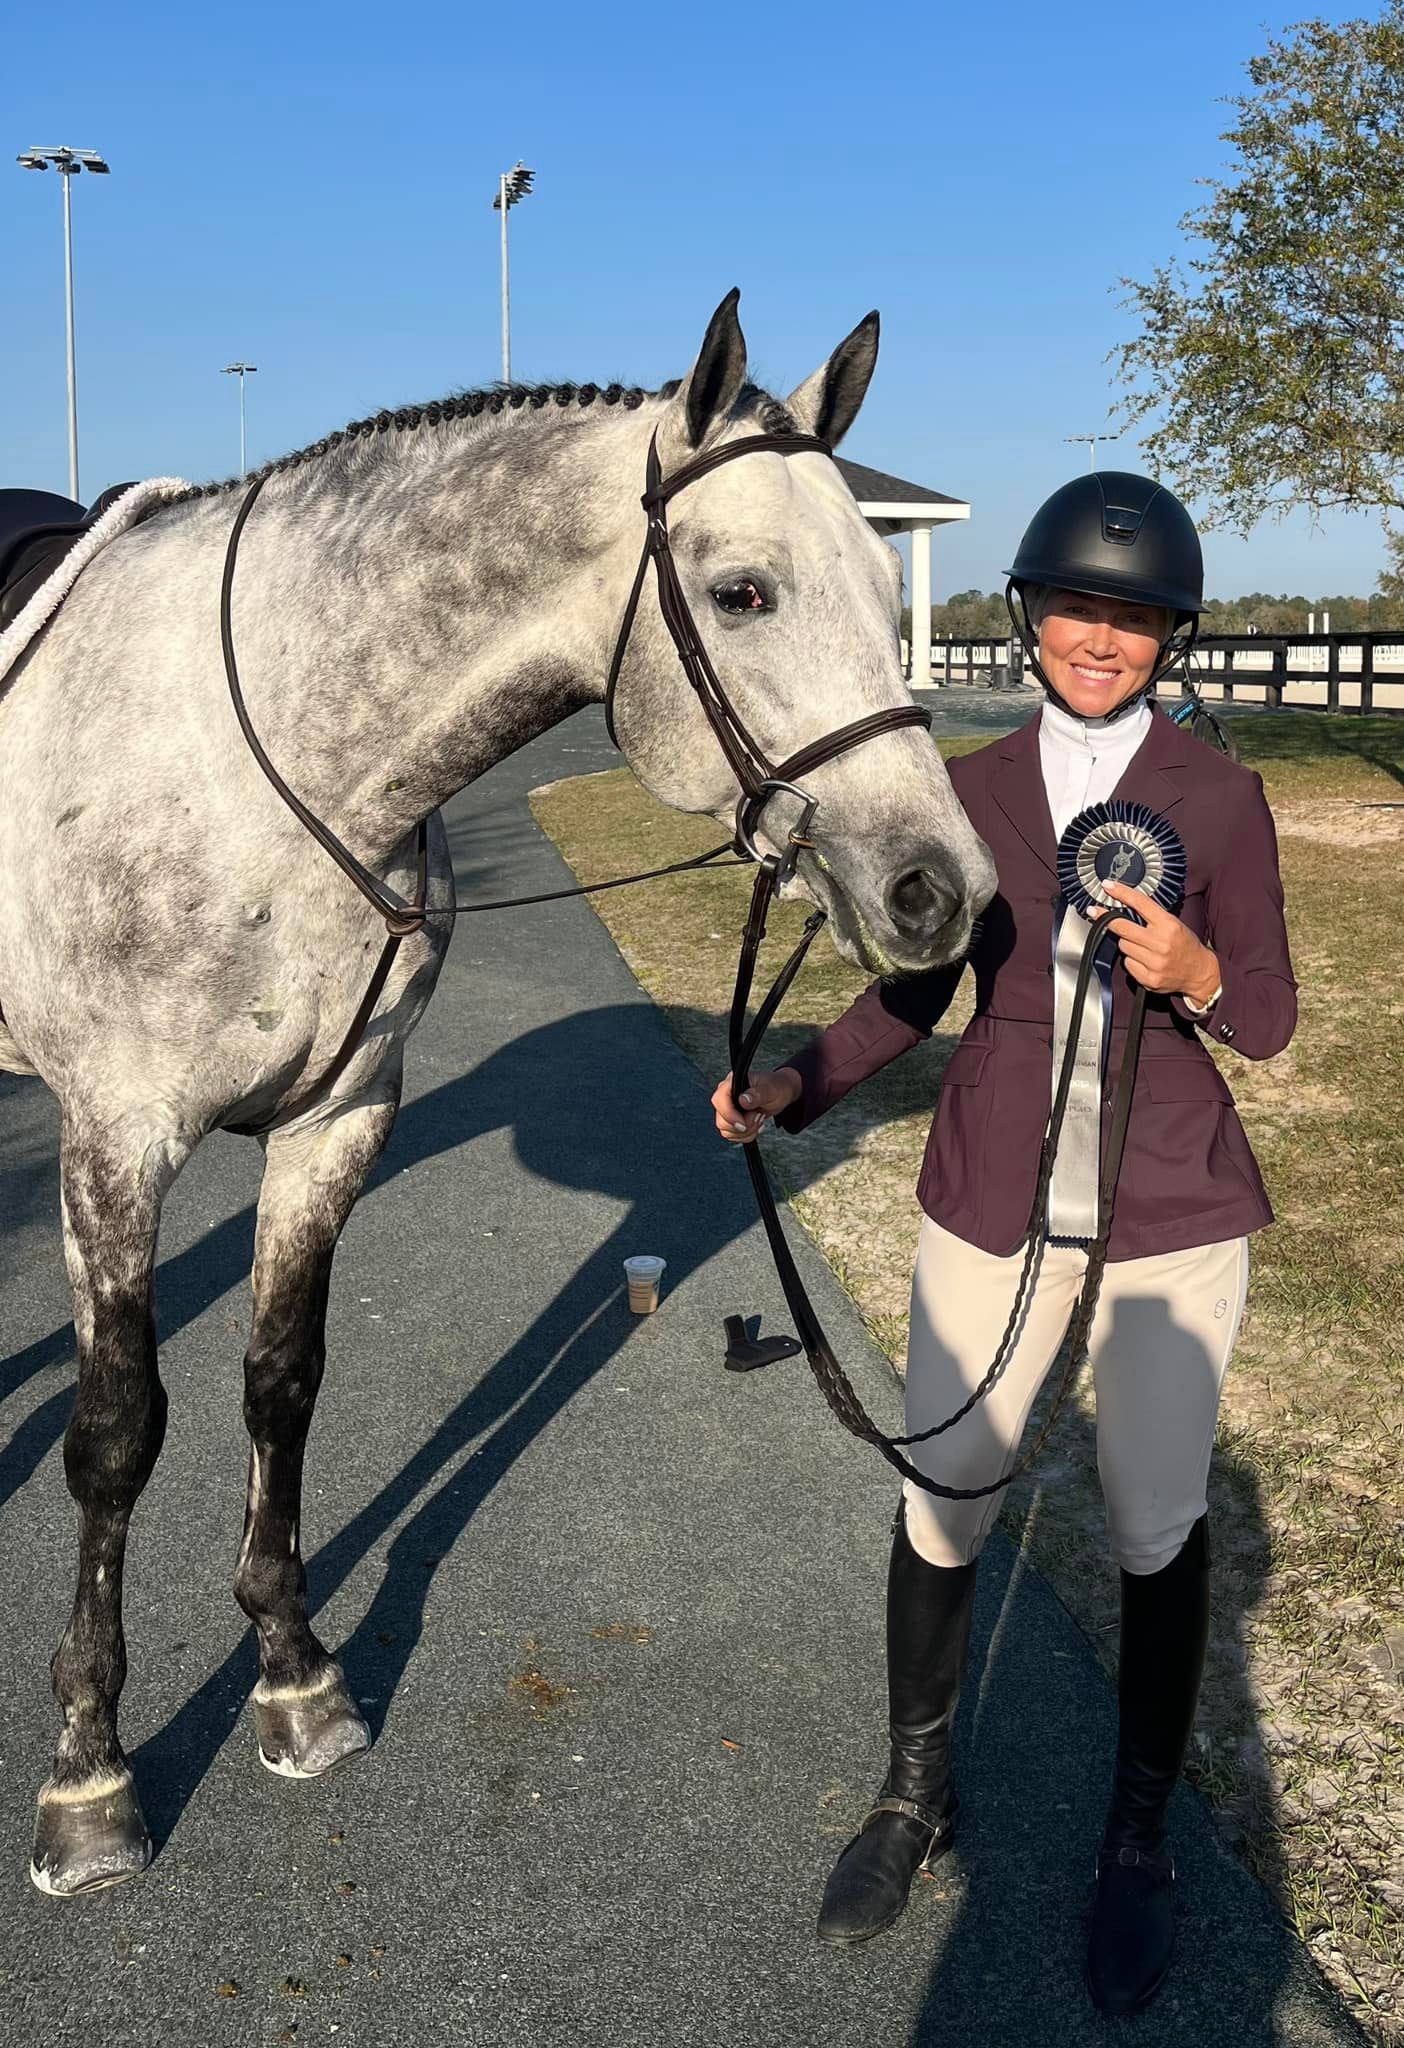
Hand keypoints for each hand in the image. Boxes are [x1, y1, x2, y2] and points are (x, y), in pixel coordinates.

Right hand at [711, 1067, 801, 1143]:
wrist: (781, 1094)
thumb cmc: (775, 1087)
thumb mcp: (770, 1089)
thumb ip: (757, 1094)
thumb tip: (743, 1100)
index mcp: (732, 1083)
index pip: (719, 1100)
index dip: (729, 1115)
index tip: (743, 1123)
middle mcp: (727, 1096)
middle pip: (721, 1119)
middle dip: (742, 1126)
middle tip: (758, 1117)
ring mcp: (728, 1109)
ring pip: (726, 1130)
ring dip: (746, 1131)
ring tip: (759, 1119)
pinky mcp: (732, 1120)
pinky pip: (732, 1135)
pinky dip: (746, 1135)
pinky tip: (755, 1126)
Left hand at [1093, 882, 1219, 1003]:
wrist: (1199, 973)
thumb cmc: (1185, 945)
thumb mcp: (1173, 924)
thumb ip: (1152, 916)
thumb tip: (1123, 906)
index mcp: (1168, 924)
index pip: (1140, 903)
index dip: (1121, 893)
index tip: (1107, 886)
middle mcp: (1160, 943)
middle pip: (1122, 927)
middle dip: (1107, 919)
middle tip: (1098, 913)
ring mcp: (1154, 962)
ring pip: (1122, 946)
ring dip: (1125, 943)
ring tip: (1140, 946)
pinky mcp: (1148, 978)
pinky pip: (1127, 964)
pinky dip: (1131, 960)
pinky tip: (1143, 960)